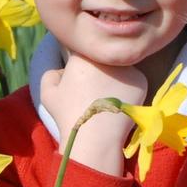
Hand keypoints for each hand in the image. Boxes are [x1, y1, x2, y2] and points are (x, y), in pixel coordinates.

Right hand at [41, 57, 147, 177]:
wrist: (95, 136)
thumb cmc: (68, 114)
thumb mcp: (47, 93)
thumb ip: (51, 73)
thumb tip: (64, 69)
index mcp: (82, 55)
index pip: (83, 50)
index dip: (80, 65)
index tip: (79, 79)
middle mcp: (106, 56)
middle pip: (103, 58)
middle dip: (99, 68)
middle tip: (94, 88)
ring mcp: (125, 66)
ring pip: (119, 68)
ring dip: (115, 77)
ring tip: (108, 97)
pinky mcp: (140, 80)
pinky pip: (132, 81)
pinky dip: (128, 90)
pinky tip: (120, 103)